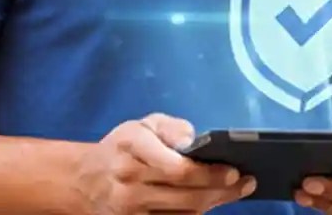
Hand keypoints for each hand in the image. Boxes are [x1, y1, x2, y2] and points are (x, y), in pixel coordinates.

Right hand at [76, 113, 256, 213]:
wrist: (84, 181)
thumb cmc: (121, 148)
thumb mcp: (141, 125)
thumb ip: (170, 127)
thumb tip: (193, 139)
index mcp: (131, 148)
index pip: (175, 167)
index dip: (208, 173)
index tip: (234, 170)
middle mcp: (129, 181)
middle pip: (185, 194)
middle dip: (221, 190)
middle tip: (246, 182)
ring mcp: (130, 210)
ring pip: (183, 213)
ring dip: (213, 203)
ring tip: (235, 191)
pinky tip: (211, 203)